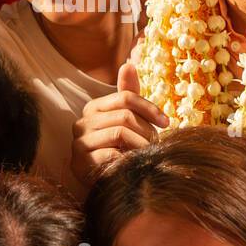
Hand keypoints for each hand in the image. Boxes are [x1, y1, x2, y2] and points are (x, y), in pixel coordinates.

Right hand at [70, 63, 168, 185]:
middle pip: (124, 116)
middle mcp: (82, 122)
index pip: (126, 98)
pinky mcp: (80, 162)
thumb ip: (128, 94)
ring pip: (119, 134)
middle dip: (147, 131)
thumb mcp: (125, 120)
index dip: (150, 108)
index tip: (166, 123)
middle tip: (156, 145)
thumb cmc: (117, 147)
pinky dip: (128, 160)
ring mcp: (79, 142)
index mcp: (94, 107)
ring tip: (147, 155)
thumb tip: (129, 64)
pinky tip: (134, 166)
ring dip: (140, 146)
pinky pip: (111, 155)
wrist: (100, 181)